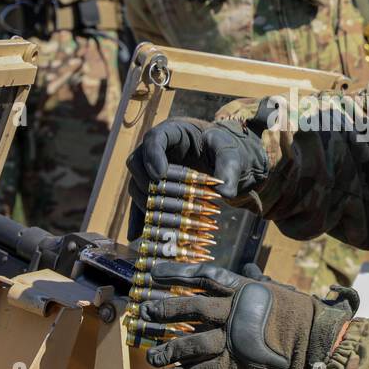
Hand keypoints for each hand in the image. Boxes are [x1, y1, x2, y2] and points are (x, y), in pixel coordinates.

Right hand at [126, 116, 268, 212]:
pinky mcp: (154, 189)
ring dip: (145, 203)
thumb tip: (224, 193)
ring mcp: (152, 170)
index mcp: (173, 132)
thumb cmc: (228, 151)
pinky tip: (136, 236)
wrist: (227, 162)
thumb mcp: (232, 155)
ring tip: (156, 220)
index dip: (153, 156)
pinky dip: (138, 219)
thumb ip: (229, 169)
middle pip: (137, 163)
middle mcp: (157, 150)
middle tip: (158, 199)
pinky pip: (141, 203)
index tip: (160, 174)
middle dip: (146, 183)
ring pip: (137, 185)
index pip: (154, 139)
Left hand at [140, 262, 352, 368]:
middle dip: (167, 311)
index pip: (204, 276)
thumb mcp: (277, 290)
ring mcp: (234, 338)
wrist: (316, 341)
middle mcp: (234, 311)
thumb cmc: (300, 313)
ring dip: (169, 350)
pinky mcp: (238, 362)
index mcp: (242, 289)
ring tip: (151, 357)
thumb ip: (257, 280)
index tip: (155, 272)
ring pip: (193, 343)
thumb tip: (248, 267)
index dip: (177, 273)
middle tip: (146, 313)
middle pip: (192, 308)